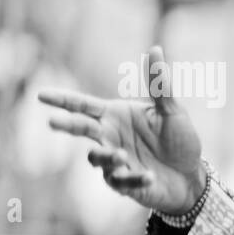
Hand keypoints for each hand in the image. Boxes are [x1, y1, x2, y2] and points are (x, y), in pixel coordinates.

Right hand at [38, 45, 206, 214]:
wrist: (191, 175)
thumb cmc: (179, 140)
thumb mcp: (172, 112)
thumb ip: (160, 86)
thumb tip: (156, 49)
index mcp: (115, 116)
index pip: (83, 106)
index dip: (62, 100)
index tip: (41, 95)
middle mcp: (109, 137)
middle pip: (82, 129)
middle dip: (67, 125)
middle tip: (53, 121)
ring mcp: (114, 162)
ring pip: (97, 158)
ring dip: (106, 156)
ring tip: (120, 155)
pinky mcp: (125, 185)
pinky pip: (122, 181)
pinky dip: (134, 179)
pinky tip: (149, 176)